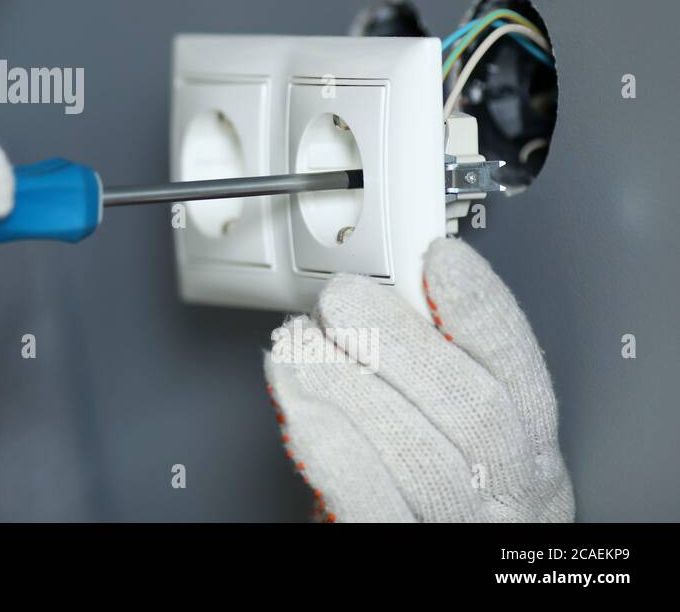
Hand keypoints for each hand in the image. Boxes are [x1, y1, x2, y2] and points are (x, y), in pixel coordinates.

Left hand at [263, 237, 573, 521]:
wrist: (390, 569)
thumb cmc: (413, 497)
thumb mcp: (448, 436)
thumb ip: (435, 373)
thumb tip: (394, 292)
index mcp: (529, 462)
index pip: (523, 380)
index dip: (484, 313)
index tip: (439, 259)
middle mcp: (507, 500)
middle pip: (474, 410)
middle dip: (401, 340)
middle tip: (342, 299)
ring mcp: (456, 529)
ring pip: (419, 452)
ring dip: (348, 383)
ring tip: (299, 344)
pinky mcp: (396, 548)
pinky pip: (370, 501)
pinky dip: (333, 446)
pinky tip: (298, 405)